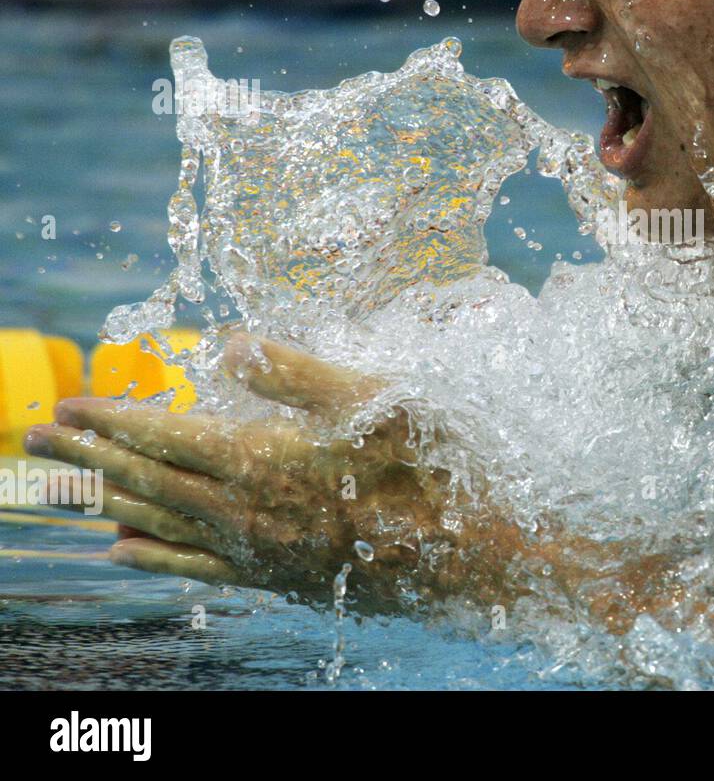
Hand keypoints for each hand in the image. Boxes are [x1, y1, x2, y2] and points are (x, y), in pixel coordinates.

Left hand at [24, 334, 460, 613]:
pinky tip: (122, 548)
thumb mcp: (371, 399)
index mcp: (262, 461)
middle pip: (146, 480)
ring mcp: (255, 548)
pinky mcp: (272, 575)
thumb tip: (228, 345)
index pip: (166, 436)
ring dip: (101, 499)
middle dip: (87, 455)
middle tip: (36, 437)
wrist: (464, 554)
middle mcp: (245, 511)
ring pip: (158, 523)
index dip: (113, 418)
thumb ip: (296, 373)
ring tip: (59, 486)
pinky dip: (148, 554)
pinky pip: (190, 566)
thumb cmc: (427, 467)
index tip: (68, 405)